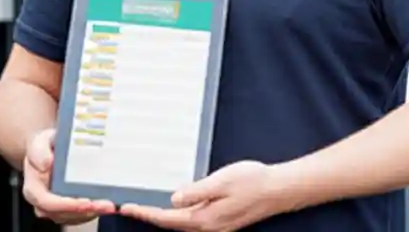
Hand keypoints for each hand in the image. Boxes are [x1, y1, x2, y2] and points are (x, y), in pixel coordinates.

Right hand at [21, 128, 115, 223]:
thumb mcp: (39, 142)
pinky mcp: (70, 208)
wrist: (49, 150)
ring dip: (94, 212)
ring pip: (75, 217)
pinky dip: (96, 210)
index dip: (66, 205)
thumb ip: (39, 151)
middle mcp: (44, 203)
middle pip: (64, 214)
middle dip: (86, 211)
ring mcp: (57, 208)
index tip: (85, 202)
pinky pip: (82, 214)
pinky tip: (108, 202)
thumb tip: (45, 163)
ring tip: (110, 204)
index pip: (47, 203)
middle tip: (105, 205)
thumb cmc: (44, 147)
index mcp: (34, 189)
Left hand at [120, 161, 290, 230]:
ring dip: (164, 218)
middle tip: (132, 209)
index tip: (129, 208)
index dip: (146, 213)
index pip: (168, 218)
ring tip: (147, 209)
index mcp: (205, 219)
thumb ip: (195, 192)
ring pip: (183, 224)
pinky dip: (180, 216)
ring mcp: (218, 225)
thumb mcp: (220, 182)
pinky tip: (177, 208)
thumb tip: (173, 199)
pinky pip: (195, 221)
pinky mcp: (224, 220)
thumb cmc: (253, 182)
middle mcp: (209, 227)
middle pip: (172, 224)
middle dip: (151, 217)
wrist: (280, 190)